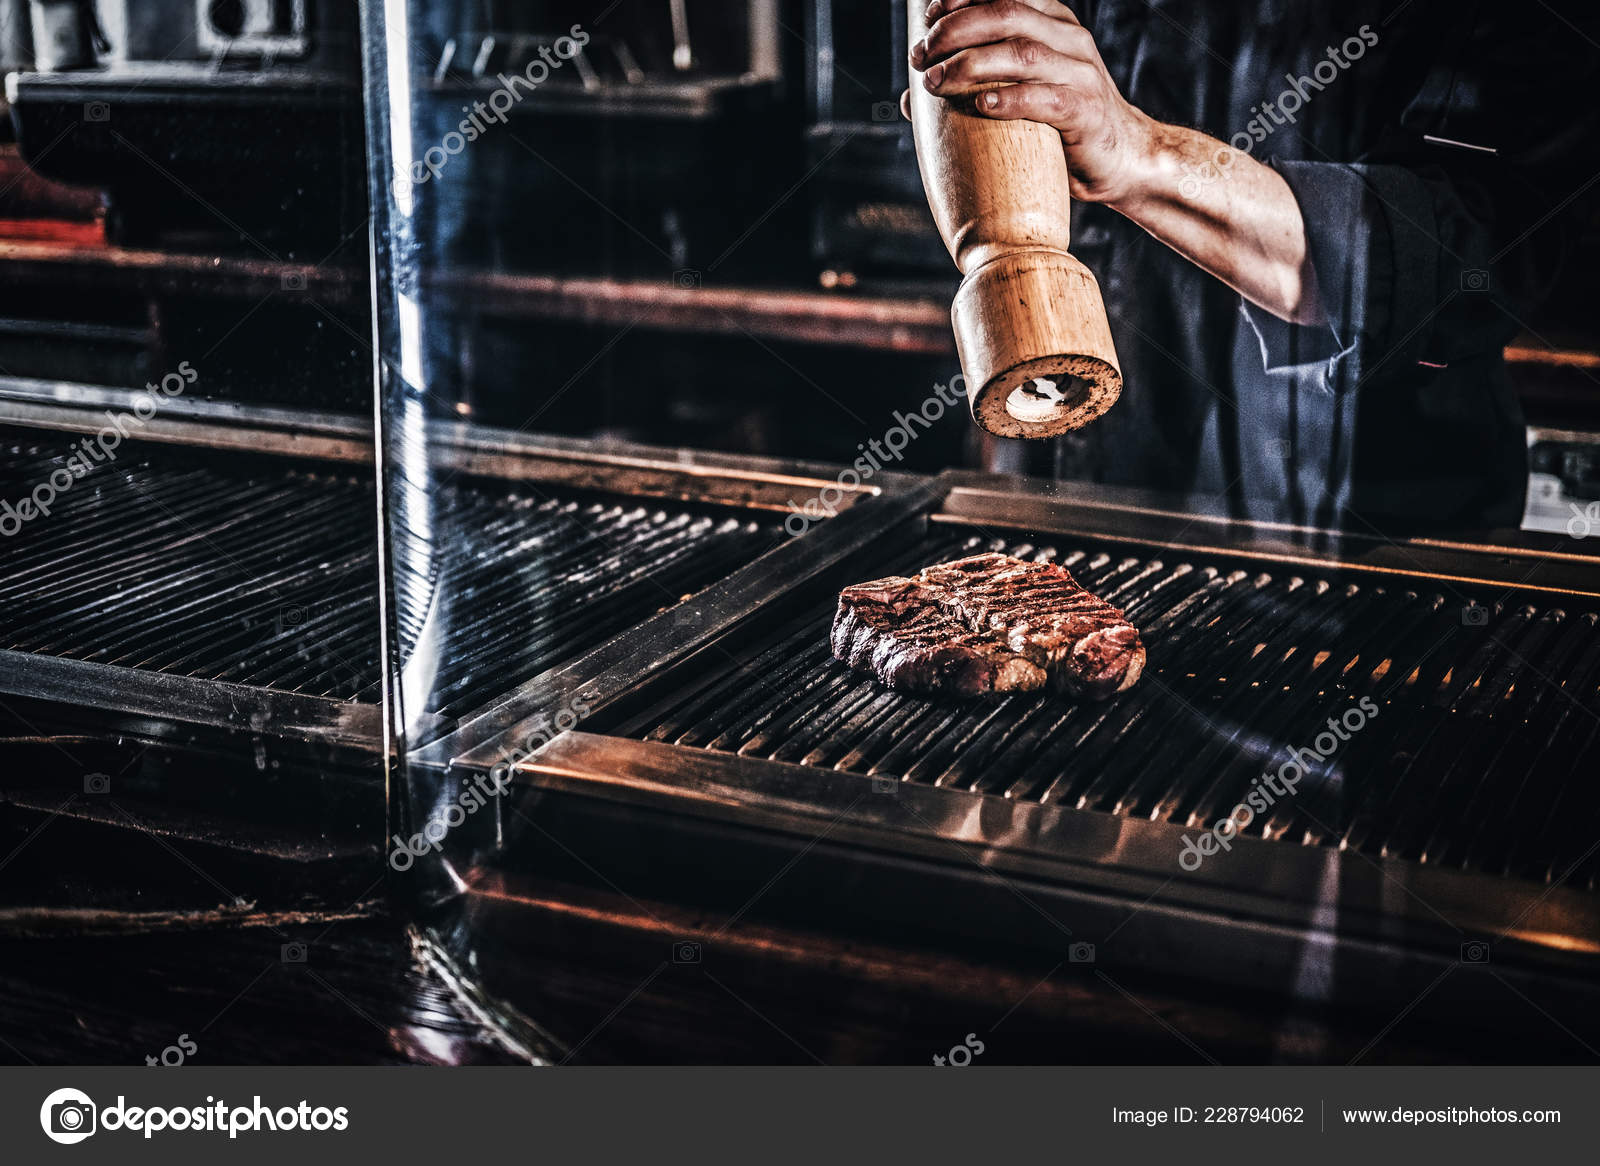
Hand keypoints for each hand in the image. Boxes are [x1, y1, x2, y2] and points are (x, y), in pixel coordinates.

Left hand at [907, 0, 1156, 205]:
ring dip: (969, 64)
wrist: (1120, 159)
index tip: (928, 17)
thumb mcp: (1019, 92)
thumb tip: (909, 98)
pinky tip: (980, 105)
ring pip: (1020, 53)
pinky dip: (1008, 100)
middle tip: (921, 56)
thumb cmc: (1059, 126)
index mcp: (1052, 22)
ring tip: (935, 82)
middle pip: (1006, 14)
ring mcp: (1080, 73)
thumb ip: (972, 86)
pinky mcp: (1085, 111)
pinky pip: (1043, 99)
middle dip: (955, 29)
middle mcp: (1068, 39)